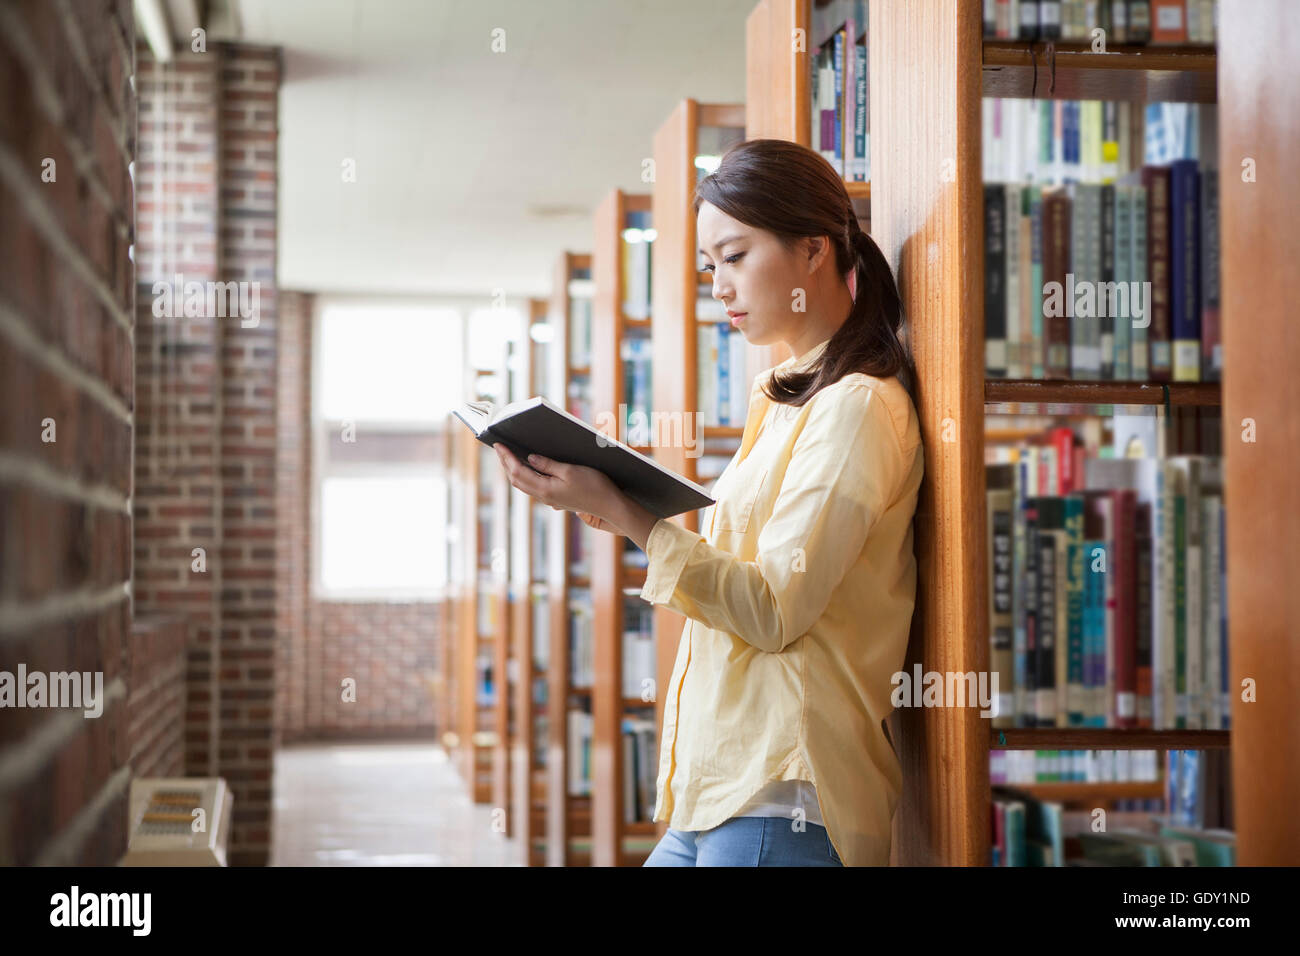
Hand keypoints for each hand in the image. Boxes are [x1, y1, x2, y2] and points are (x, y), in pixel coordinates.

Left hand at [494, 444, 625, 533]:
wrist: (609, 505)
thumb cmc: (593, 486)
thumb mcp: (570, 470)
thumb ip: (548, 465)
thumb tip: (530, 458)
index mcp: (545, 489)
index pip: (517, 471)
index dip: (506, 458)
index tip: (498, 445)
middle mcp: (544, 496)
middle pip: (516, 480)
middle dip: (506, 464)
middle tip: (500, 448)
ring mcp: (550, 499)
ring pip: (524, 485)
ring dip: (513, 470)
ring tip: (509, 456)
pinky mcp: (556, 499)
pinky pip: (533, 487)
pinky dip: (525, 476)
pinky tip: (528, 468)